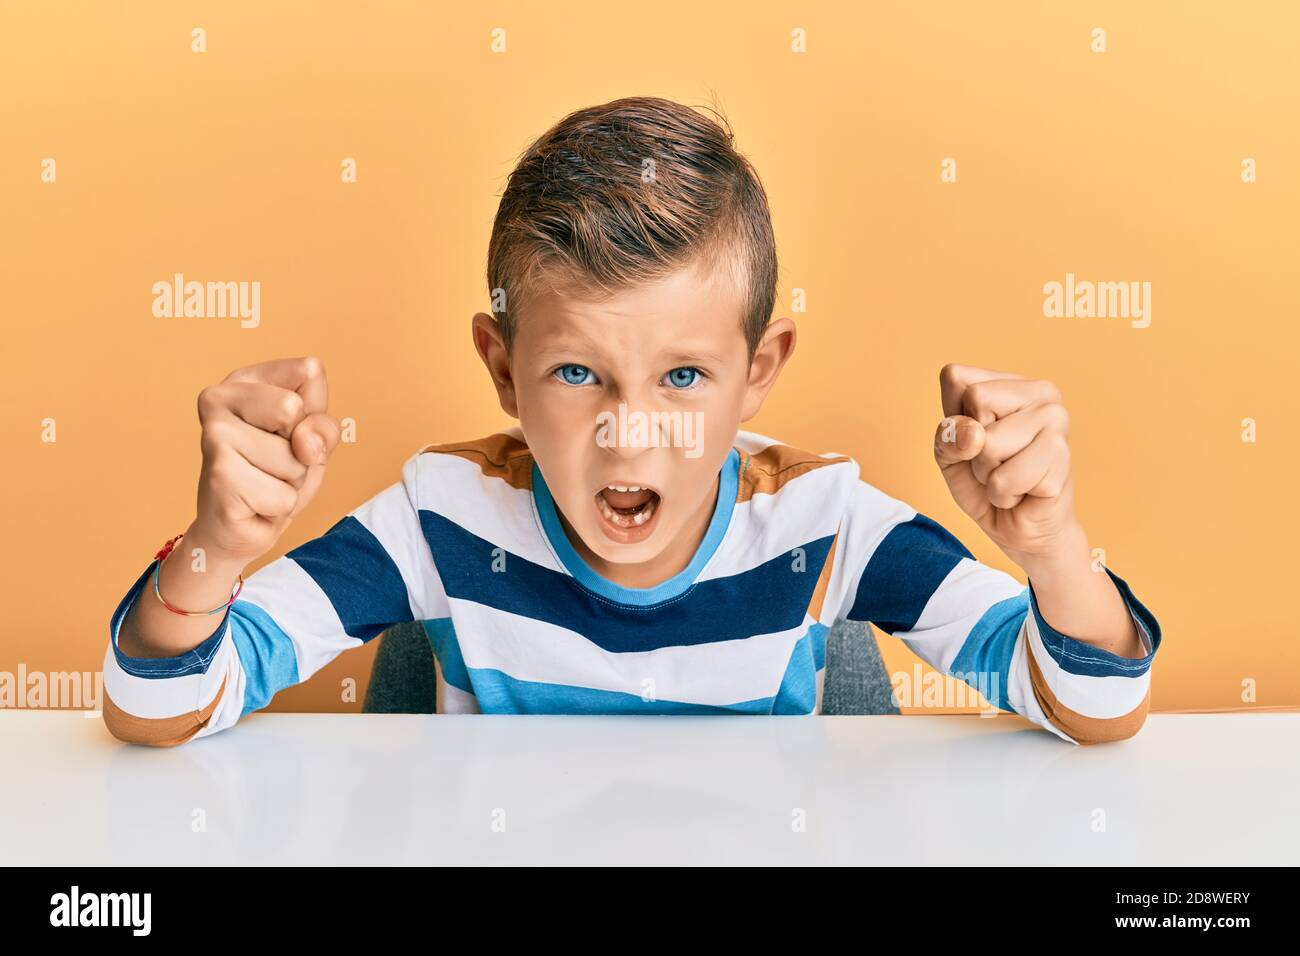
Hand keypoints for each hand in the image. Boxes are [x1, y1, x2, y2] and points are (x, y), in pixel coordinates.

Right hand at [192, 356, 340, 564]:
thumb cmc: (276, 475)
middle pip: (297, 409)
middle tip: (274, 461)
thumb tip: (305, 443)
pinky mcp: (219, 475)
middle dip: (301, 449)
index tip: (288, 430)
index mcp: (245, 378)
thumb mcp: (315, 440)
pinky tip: (253, 502)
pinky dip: (279, 506)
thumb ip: (323, 427)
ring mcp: (213, 435)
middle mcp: (218, 397)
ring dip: (290, 480)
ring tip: (262, 482)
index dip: (314, 410)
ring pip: (294, 458)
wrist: (239, 527)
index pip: (309, 371)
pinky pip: (284, 494)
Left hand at [932, 363, 1078, 565]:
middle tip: (995, 463)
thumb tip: (973, 434)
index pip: (956, 377)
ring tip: (1009, 478)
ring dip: (989, 474)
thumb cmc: (984, 484)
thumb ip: (948, 435)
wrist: (1020, 529)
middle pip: (976, 402)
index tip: (974, 438)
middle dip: (973, 446)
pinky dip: (1004, 494)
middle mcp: (1043, 393)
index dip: (954, 418)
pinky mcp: (1062, 458)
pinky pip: (1004, 480)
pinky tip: (1024, 492)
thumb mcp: (949, 454)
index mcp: (1012, 382)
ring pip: (989, 444)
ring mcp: (1058, 423)